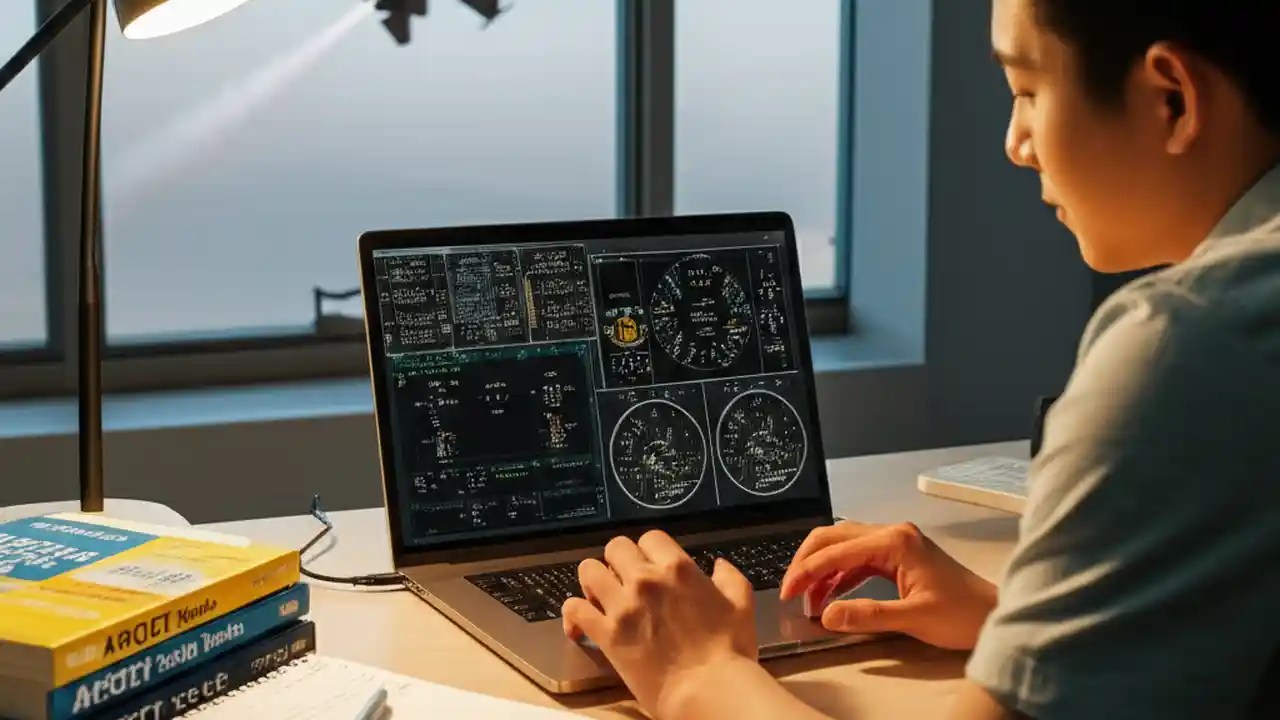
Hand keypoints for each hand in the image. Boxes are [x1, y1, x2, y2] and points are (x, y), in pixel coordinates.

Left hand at [562, 530, 757, 717]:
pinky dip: (573, 614)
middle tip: (625, 581)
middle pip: (615, 548)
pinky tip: (581, 626)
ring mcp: (622, 605)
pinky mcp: (606, 633)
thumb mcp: (741, 605)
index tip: (651, 567)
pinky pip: (573, 609)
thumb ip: (729, 578)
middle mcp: (645, 580)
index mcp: (678, 568)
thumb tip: (717, 564)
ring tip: (600, 597)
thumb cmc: (730, 650)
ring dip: (593, 581)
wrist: (709, 690)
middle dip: (619, 561)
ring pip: (588, 571)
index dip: (649, 551)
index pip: (650, 538)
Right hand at [779, 521, 996, 649]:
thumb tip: (825, 616)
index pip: (837, 550)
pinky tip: (829, 596)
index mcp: (894, 541)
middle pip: (835, 536)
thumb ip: (866, 615)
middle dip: (808, 562)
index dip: (808, 571)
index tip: (787, 593)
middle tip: (790, 590)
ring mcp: (895, 541)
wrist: (993, 615)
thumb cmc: (959, 615)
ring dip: (822, 569)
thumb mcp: (912, 618)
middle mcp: (892, 532)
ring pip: (844, 546)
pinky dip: (839, 575)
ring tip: (808, 599)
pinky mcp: (898, 555)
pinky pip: (857, 558)